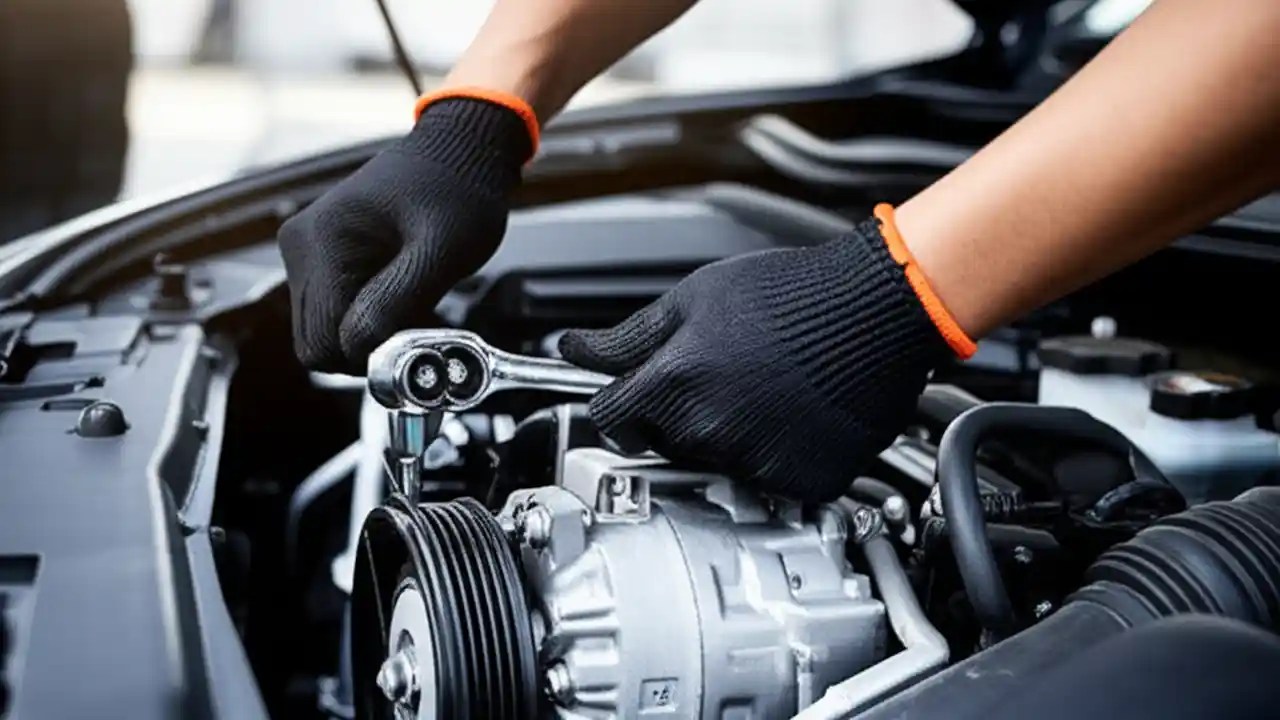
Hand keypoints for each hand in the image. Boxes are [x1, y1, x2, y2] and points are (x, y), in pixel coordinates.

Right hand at [278, 98, 531, 372]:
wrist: (457, 153)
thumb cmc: (456, 190)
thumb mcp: (442, 250)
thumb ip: (397, 301)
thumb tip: (359, 347)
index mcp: (321, 243)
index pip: (323, 341)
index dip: (370, 354)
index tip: (415, 340)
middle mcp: (300, 248)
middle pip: (316, 343)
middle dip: (368, 346)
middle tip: (417, 323)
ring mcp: (304, 253)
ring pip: (324, 331)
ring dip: (369, 331)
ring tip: (412, 299)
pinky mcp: (318, 258)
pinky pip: (333, 310)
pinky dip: (366, 315)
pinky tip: (400, 292)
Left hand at [559, 217, 966, 502]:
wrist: (879, 309)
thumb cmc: (792, 295)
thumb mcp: (696, 297)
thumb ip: (629, 337)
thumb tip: (574, 349)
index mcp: (674, 383)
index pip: (611, 419)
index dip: (621, 405)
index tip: (636, 399)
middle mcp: (710, 431)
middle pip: (662, 444)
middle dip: (677, 417)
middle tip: (720, 378)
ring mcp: (757, 462)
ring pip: (714, 465)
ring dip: (727, 437)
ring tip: (764, 391)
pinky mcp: (801, 482)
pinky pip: (767, 481)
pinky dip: (775, 457)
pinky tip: (792, 416)